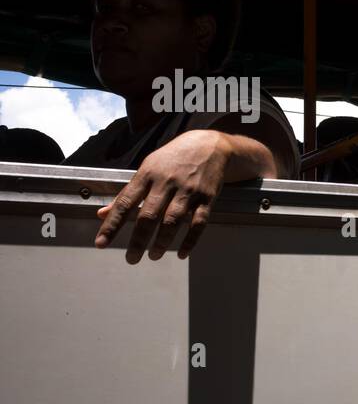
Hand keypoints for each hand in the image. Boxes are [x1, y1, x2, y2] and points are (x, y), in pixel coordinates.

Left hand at [95, 129, 232, 261]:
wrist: (210, 145)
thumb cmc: (174, 159)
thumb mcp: (147, 169)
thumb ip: (127, 193)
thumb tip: (103, 214)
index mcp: (147, 175)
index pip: (125, 202)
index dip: (112, 224)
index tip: (101, 243)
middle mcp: (166, 182)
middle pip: (148, 215)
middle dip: (138, 240)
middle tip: (131, 259)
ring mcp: (188, 190)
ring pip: (172, 220)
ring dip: (162, 241)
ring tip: (154, 255)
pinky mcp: (207, 198)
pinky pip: (198, 223)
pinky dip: (190, 240)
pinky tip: (182, 253)